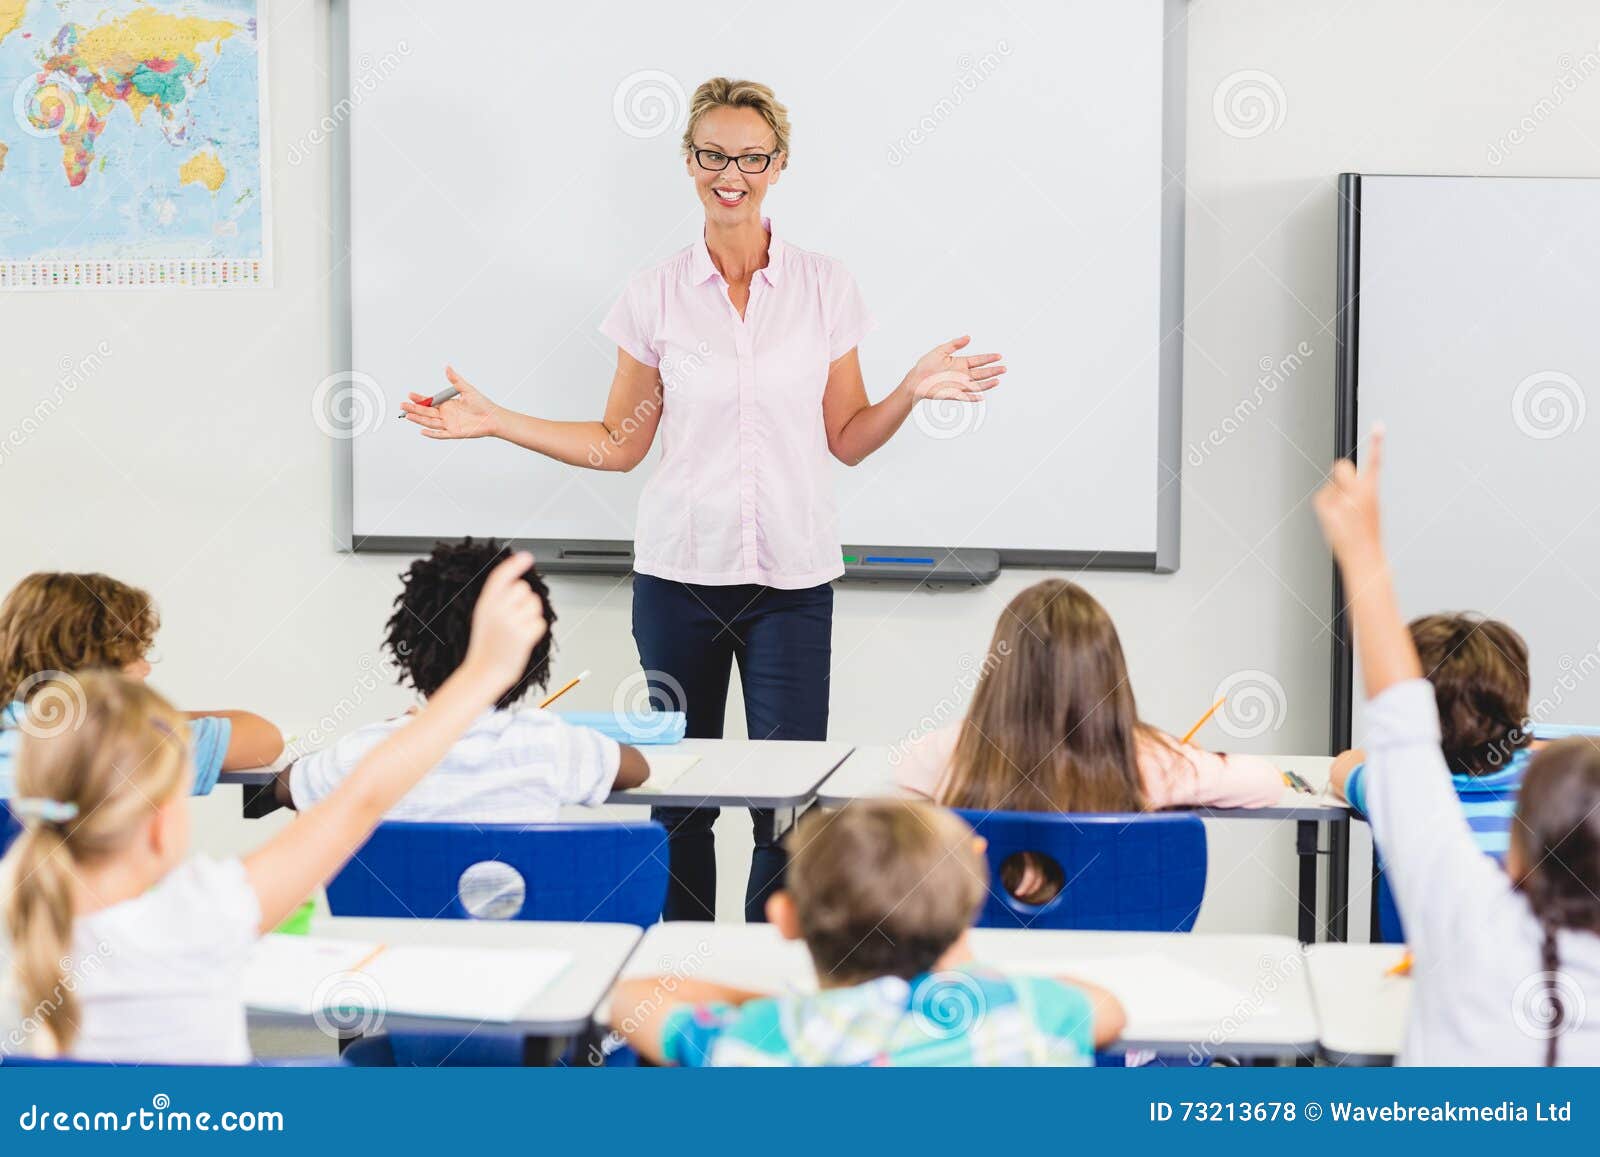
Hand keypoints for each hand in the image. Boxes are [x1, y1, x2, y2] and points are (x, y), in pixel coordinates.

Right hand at [401, 366, 500, 438]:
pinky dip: (431, 433)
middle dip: (414, 408)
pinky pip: (440, 434)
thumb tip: (447, 367)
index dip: (420, 399)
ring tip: (407, 415)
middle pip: (426, 412)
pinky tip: (422, 431)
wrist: (493, 417)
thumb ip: (455, 380)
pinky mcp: (454, 433)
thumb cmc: (482, 404)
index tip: (410, 394)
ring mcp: (449, 424)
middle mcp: (446, 414)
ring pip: (430, 422)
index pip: (430, 402)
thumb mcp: (467, 389)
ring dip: (419, 419)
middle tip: (402, 404)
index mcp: (447, 404)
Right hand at [462, 552, 546, 690]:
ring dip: (531, 616)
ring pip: (535, 605)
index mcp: (485, 603)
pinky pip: (540, 623)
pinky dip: (535, 631)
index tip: (526, 556)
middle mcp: (496, 610)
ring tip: (517, 630)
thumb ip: (499, 600)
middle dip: (525, 600)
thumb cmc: (487, 646)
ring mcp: (510, 622)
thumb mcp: (485, 617)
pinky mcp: (523, 635)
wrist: (484, 673)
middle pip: (523, 588)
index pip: (500, 577)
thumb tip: (521, 585)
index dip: (514, 565)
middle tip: (516, 617)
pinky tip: (523, 640)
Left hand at [904, 335, 1005, 402]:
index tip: (999, 356)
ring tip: (997, 380)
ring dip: (987, 384)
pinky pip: (965, 397)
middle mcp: (962, 375)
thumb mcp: (941, 351)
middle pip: (981, 373)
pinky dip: (973, 398)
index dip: (989, 358)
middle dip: (993, 370)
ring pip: (977, 385)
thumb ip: (955, 345)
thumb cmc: (926, 365)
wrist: (916, 380)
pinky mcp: (953, 394)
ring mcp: (959, 385)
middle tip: (1004, 368)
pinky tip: (981, 397)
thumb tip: (969, 337)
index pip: (978, 360)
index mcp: (961, 363)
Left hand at [1313, 429, 1384, 565]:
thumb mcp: (1372, 507)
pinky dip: (1328, 503)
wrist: (1362, 555)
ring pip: (1331, 485)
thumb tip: (1344, 475)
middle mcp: (1353, 493)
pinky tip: (1335, 517)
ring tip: (1343, 514)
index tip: (1379, 426)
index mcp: (1371, 491)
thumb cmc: (1368, 533)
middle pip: (1341, 466)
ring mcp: (1337, 500)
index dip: (1376, 443)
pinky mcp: (1323, 508)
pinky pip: (1323, 496)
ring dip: (1335, 494)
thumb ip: (1360, 489)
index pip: (1374, 462)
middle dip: (1342, 472)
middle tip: (1346, 487)